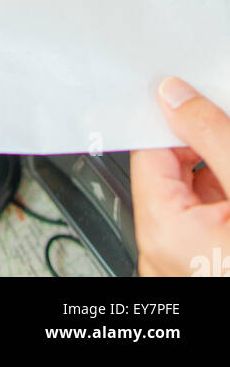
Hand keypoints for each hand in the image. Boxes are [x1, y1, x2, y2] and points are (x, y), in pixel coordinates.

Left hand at [131, 77, 229, 276]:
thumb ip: (212, 134)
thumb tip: (177, 97)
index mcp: (163, 230)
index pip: (150, 149)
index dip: (176, 118)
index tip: (198, 99)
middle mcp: (161, 256)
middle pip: (173, 175)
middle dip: (206, 150)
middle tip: (227, 128)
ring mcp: (179, 271)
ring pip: (193, 201)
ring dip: (220, 177)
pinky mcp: (201, 273)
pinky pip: (204, 228)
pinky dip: (225, 206)